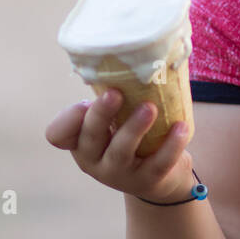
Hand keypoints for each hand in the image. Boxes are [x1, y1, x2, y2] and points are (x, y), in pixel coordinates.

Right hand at [45, 90, 194, 203]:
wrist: (161, 178)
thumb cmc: (133, 138)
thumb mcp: (115, 121)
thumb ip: (113, 99)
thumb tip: (128, 57)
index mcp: (81, 142)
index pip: (58, 135)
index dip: (68, 120)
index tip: (85, 103)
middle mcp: (94, 160)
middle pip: (90, 138)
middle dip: (101, 115)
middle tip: (114, 93)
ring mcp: (120, 174)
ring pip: (121, 151)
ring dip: (134, 127)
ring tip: (150, 108)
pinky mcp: (148, 181)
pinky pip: (159, 163)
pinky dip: (171, 144)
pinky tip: (181, 127)